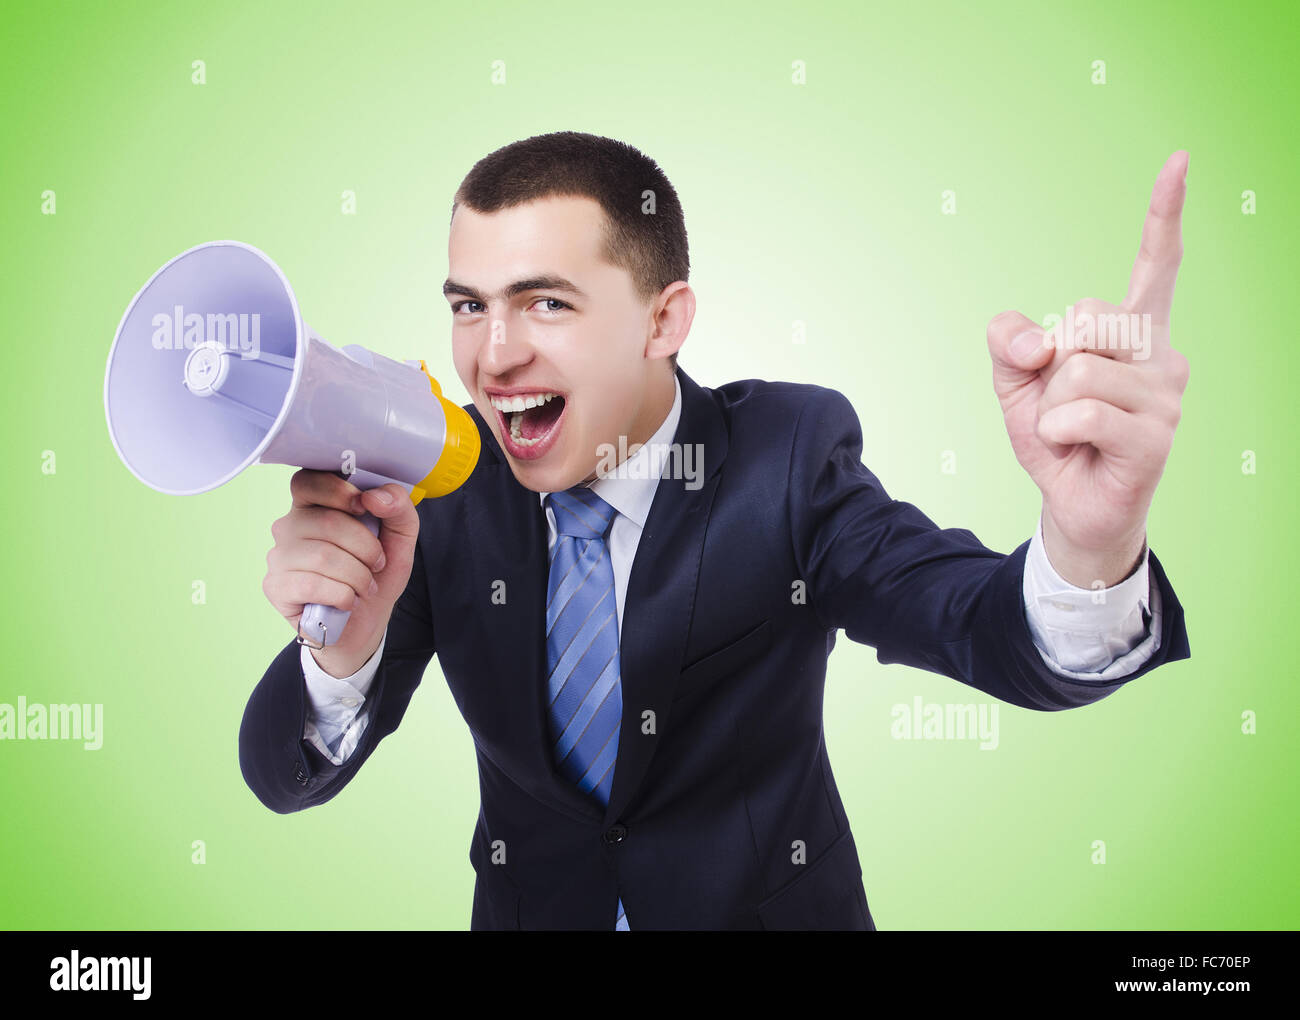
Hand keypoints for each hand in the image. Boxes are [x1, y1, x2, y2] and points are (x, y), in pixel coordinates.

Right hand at [262, 470, 419, 676]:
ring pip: (323, 556)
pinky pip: (312, 585)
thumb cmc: (375, 573)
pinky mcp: (275, 586)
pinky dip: (343, 596)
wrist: (364, 621)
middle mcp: (290, 526)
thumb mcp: (399, 536)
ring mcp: (279, 556)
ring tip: (365, 587)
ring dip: (358, 576)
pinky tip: (348, 601)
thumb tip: (376, 496)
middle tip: (377, 564)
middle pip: (328, 522)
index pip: (308, 480)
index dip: (338, 491)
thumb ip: (397, 506)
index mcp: (314, 505)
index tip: (364, 508)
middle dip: (366, 548)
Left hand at [986, 151, 1190, 586]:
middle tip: (1063, 400)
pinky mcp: (1156, 437)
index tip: (1179, 161)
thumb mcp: (1017, 383)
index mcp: (1135, 332)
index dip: (1164, 215)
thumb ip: (1010, 344)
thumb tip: (1030, 337)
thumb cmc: (1056, 437)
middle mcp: (1161, 354)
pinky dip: (1057, 432)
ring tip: (1073, 431)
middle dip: (1053, 358)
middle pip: (1088, 317)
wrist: (1071, 504)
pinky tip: (1079, 449)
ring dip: (1050, 406)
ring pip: (1076, 370)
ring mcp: (1165, 396)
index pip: (1156, 265)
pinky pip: (1078, 413)